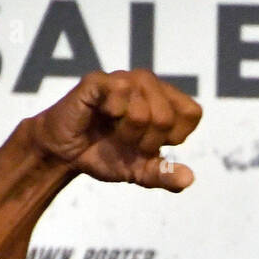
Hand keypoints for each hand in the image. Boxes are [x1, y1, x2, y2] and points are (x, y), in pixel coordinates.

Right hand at [25, 69, 201, 191]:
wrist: (66, 155)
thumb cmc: (106, 155)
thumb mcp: (141, 172)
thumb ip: (166, 176)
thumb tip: (188, 179)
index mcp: (166, 101)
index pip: (192, 113)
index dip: (173, 136)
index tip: (151, 143)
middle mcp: (148, 84)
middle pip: (166, 117)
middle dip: (145, 141)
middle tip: (126, 140)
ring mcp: (124, 79)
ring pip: (144, 110)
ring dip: (127, 132)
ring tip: (113, 129)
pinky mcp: (98, 80)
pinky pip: (119, 92)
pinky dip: (111, 114)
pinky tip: (102, 114)